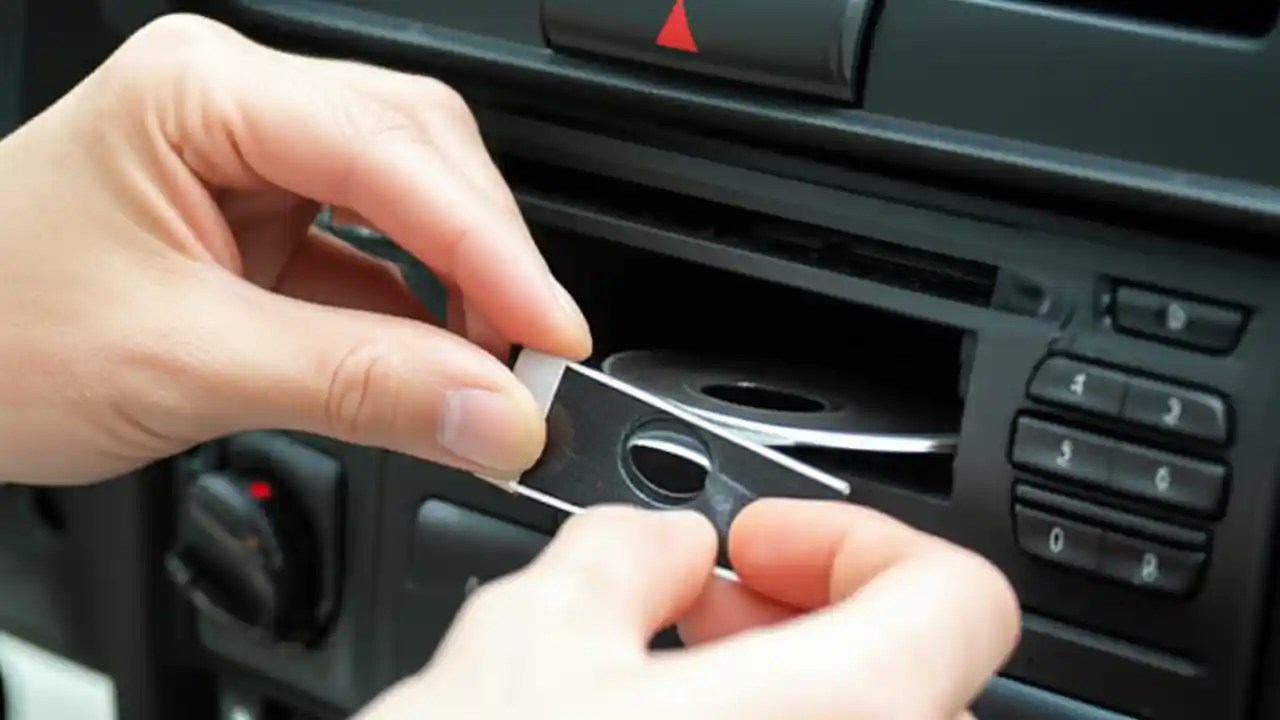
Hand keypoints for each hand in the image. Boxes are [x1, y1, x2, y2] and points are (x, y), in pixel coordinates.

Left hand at [0, 14, 590, 484]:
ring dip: (462, 286)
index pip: (388, 152)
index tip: (550, 332)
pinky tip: (441, 364)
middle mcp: (235, 108)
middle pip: (419, 156)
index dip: (487, 247)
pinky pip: (372, 255)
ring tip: (492, 369)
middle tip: (533, 359)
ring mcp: (251, 164)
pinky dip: (419, 315)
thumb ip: (361, 387)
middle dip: (487, 257)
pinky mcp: (262, 224)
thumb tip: (494, 414)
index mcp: (200, 91)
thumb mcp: (188, 364)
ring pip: (408, 202)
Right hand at [356, 500, 1020, 719]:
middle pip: (916, 687)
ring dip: (780, 712)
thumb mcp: (526, 640)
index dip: (851, 545)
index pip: (957, 598)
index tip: (757, 553)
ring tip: (652, 707)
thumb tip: (664, 547)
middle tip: (693, 622)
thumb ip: (627, 552)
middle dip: (799, 626)